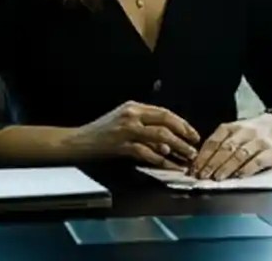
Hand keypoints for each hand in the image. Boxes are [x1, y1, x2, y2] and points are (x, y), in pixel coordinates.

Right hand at [66, 101, 199, 169]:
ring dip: (177, 147)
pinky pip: (145, 152)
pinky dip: (159, 159)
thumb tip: (168, 140)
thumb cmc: (101, 132)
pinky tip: (168, 165)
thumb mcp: (123, 121)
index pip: (164, 112)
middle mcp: (131, 114)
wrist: (77, 141)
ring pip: (159, 136)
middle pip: (165, 121)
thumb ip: (144, 126)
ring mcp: (125, 129)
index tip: (193, 134)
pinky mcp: (120, 145)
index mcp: (133, 106)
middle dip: (183, 134)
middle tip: (194, 146)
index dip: (181, 123)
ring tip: (187, 157)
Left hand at [188, 114, 271, 180]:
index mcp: (232, 127)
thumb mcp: (234, 134)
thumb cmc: (250, 135)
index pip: (214, 141)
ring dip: (227, 167)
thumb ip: (219, 146)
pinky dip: (246, 169)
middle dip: (212, 163)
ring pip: (240, 154)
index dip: (203, 156)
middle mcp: (246, 131)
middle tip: (203, 176)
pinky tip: (238, 176)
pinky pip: (258, 161)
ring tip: (217, 178)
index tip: (194, 169)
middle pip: (226, 148)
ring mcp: (260, 141)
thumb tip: (198, 165)